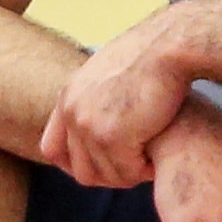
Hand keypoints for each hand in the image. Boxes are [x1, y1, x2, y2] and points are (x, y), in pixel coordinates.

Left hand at [41, 5, 197, 186]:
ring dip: (130, 174)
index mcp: (68, 97)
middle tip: (136, 166)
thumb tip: (101, 123)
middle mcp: (72, 112)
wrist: (169, 46)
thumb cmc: (152, 58)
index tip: (102, 166)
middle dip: (110, 175)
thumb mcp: (109, 75)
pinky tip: (157, 159)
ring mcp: (88, 125)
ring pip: (105, 175)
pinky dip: (144, 171)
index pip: (51, 149)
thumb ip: (96, 99)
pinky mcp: (112, 136)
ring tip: (150, 160)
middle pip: (81, 170)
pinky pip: (126, 172)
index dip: (76, 164)